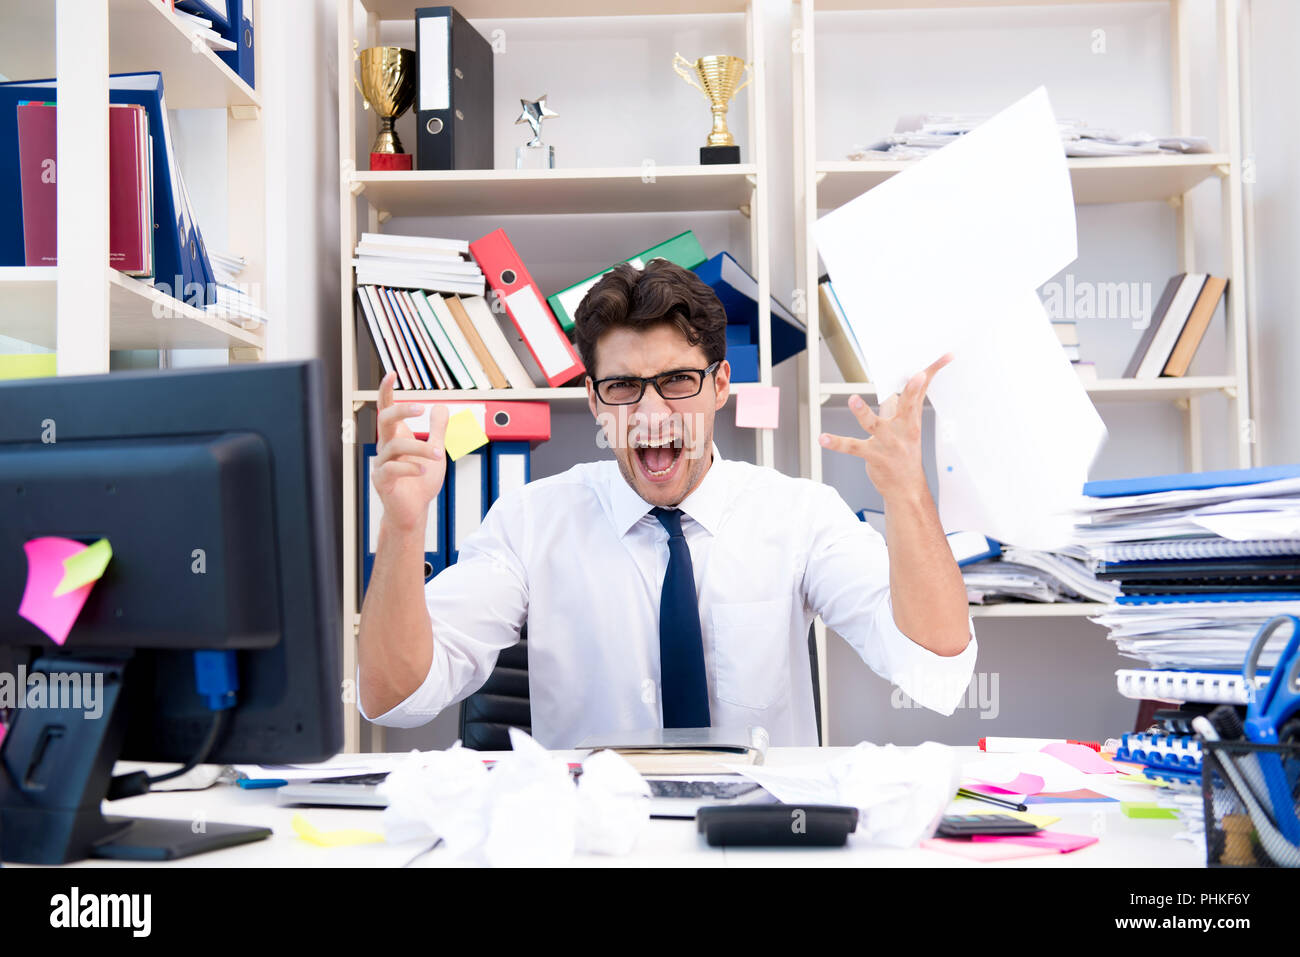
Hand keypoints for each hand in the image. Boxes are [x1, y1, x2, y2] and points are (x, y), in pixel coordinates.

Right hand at [373, 372, 448, 532]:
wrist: (413, 511)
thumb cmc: (421, 483)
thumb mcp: (435, 452)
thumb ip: (437, 430)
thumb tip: (440, 407)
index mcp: (396, 437)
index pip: (386, 409)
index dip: (386, 391)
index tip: (392, 374)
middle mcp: (385, 448)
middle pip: (385, 419)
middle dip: (402, 410)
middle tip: (421, 408)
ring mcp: (381, 464)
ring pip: (394, 446)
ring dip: (420, 448)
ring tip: (437, 455)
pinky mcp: (382, 481)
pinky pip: (392, 468)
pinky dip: (410, 468)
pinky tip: (424, 471)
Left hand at [819, 354, 951, 501]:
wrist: (907, 490)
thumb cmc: (905, 456)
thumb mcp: (906, 430)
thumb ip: (897, 409)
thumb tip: (891, 393)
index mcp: (911, 420)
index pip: (922, 392)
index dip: (932, 372)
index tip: (945, 356)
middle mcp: (902, 429)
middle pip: (909, 405)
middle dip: (914, 390)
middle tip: (919, 375)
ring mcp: (887, 443)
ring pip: (874, 424)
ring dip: (863, 412)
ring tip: (853, 399)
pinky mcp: (872, 456)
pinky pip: (852, 447)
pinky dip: (837, 443)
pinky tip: (823, 438)